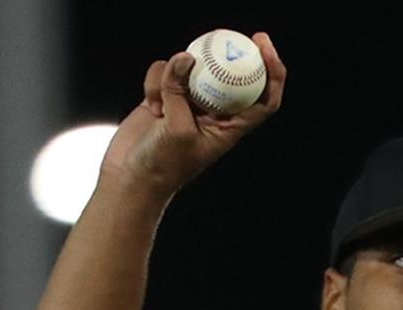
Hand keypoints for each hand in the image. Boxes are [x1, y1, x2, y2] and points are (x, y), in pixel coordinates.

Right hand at [99, 33, 287, 202]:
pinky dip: (155, 82)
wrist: (130, 178)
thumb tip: (184, 57)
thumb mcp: (177, 130)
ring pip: (190, 69)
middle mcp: (213, 113)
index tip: (265, 50)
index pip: (263, 100)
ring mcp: (188, 103)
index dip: (271, 74)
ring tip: (160, 104)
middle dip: (227, 55)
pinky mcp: (164, 97)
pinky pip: (163, 73)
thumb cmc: (162, 166)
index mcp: (229, 127)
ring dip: (174, 76)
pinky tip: (149, 105)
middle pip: (229, 75)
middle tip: (226, 38)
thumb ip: (181, 91)